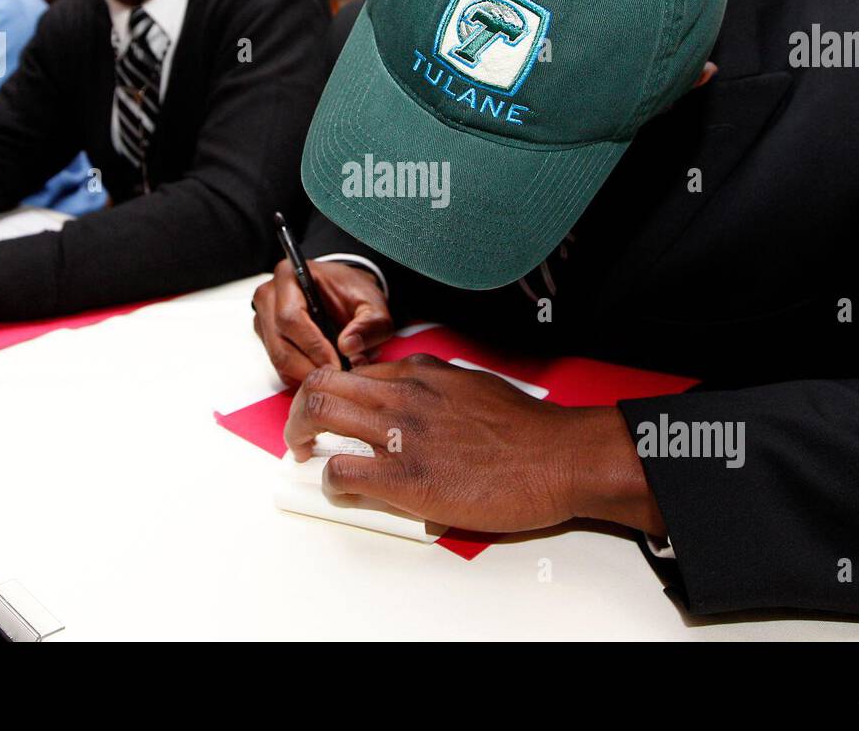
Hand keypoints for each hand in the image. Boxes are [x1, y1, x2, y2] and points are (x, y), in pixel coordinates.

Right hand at [253, 259, 392, 384]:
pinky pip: (279, 367)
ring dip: (307, 374)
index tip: (336, 365)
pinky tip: (323, 370)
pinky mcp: (267, 338)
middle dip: (310, 367)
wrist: (345, 292)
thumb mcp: (374, 305)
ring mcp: (264, 318)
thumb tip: (348, 347)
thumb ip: (370, 325)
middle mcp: (269, 296)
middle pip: (280, 344)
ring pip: (278, 360)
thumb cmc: (354, 293)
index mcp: (290, 275)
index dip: (313, 346)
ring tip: (334, 374)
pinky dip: (301, 376)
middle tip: (337, 377)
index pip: (291, 317)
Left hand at [286, 354, 665, 535]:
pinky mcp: (405, 478)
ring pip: (318, 415)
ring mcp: (400, 434)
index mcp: (421, 374)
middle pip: (322, 384)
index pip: (354, 369)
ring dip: (300, 437)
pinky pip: (341, 471)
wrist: (559, 458)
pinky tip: (343, 488)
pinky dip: (331, 481)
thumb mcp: (476, 387)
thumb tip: (417, 400)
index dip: (334, 391)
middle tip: (301, 432)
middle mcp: (403, 396)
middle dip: (299, 409)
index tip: (332, 410)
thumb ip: (438, 389)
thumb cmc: (527, 431)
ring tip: (305, 455)